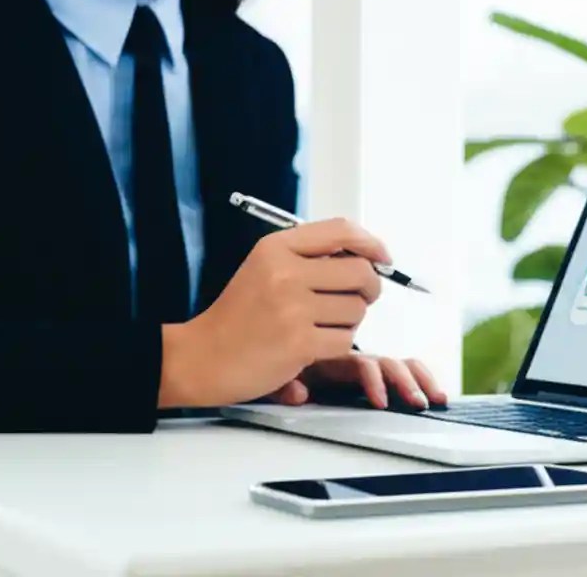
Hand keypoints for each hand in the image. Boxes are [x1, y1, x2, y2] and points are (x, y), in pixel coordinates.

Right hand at [158, 219, 387, 407]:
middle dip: (369, 288)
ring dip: (349, 321)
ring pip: (357, 309)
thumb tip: (366, 254)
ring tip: (321, 325)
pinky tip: (313, 346)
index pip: (341, 230)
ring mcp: (292, 308)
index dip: (371, 243)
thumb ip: (308, 256)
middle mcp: (285, 272)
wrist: (203, 357)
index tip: (383, 258)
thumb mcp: (264, 267)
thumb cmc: (238, 316)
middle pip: (360, 271)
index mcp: (276, 247)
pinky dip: (337, 345)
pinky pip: (346, 340)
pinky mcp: (300, 342)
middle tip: (359, 299)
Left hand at [270, 353, 448, 409]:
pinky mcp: (371, 376)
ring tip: (436, 399)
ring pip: (399, 366)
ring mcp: (363, 367)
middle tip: (417, 403)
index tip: (381, 402)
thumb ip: (283, 385)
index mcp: (330, 358)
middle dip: (405, 382)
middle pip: (387, 363)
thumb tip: (300, 394)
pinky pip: (401, 372)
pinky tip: (437, 394)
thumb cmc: (269, 362)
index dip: (375, 381)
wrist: (263, 352)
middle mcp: (351, 359)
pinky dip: (420, 379)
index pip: (361, 364)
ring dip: (419, 380)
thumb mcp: (271, 376)